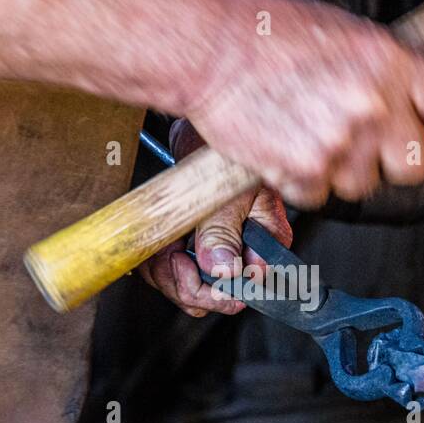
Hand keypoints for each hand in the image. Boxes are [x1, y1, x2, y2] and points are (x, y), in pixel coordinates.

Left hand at [137, 121, 291, 317]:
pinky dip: (158, 264)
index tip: (191, 265)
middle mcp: (244, 252)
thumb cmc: (222, 151)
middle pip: (215, 296)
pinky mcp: (191, 245)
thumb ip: (223, 231)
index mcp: (265, 243)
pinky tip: (158, 246)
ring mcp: (216, 250)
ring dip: (168, 275)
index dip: (216, 290)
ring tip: (165, 248)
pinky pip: (172, 273)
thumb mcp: (227, 191)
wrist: (198, 126)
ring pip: (189, 289)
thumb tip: (224, 268)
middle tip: (173, 257)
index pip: (246, 290)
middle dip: (186, 284)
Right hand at [184, 0, 423, 207]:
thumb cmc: (265, 33)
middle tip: (361, 143)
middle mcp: (374, 104)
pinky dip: (299, 183)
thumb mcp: (341, 30)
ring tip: (308, 138)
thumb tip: (404, 94)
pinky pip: (319, 197)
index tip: (410, 116)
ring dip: (340, 173)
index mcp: (389, 59)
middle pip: (415, 163)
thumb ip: (380, 66)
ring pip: (364, 186)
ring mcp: (342, 142)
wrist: (208, 50)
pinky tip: (282, 149)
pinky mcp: (305, 172)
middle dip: (389, 158)